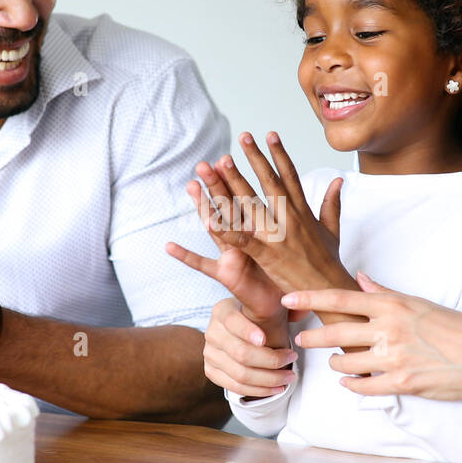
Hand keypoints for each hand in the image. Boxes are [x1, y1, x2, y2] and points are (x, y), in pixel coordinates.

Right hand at [167, 159, 289, 325]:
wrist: (275, 305)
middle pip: (228, 207)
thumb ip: (287, 220)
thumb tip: (292, 197)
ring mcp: (229, 255)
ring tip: (190, 186)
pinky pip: (202, 265)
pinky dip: (186, 256)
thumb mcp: (287, 245)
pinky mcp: (225, 275)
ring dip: (203, 207)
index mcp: (256, 230)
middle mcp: (240, 238)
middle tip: (205, 161)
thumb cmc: (280, 275)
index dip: (236, 179)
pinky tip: (169, 246)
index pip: (245, 199)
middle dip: (217, 184)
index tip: (228, 157)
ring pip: (215, 227)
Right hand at [202, 298, 297, 398]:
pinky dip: (258, 390)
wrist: (243, 331)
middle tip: (292, 359)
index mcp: (222, 310)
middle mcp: (212, 332)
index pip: (232, 321)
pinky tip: (275, 388)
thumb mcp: (264, 306)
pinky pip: (235, 387)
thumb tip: (298, 309)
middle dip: (271, 360)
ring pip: (240, 374)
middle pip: (240, 353)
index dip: (247, 331)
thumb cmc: (259, 317)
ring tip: (288, 377)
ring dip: (269, 379)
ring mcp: (209, 353)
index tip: (264, 339)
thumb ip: (274, 307)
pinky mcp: (211, 371)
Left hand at [210, 132, 351, 295]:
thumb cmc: (328, 261)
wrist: (328, 289)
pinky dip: (226, 229)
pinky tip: (210, 217)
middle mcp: (290, 218)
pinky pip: (242, 239)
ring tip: (221, 163)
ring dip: (235, 182)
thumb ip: (331, 203)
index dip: (279, 154)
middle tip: (242, 137)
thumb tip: (338, 180)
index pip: (290, 176)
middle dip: (254, 158)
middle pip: (269, 182)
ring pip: (252, 204)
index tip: (270, 134)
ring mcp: (278, 235)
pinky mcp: (267, 254)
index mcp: (303, 211)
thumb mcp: (332, 229)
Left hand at [285, 272, 461, 428]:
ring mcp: (394, 358)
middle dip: (313, 336)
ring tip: (337, 361)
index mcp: (392, 305)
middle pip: (335, 331)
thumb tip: (360, 280)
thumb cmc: (455, 329)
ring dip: (336, 363)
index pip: (340, 299)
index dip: (309, 298)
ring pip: (345, 361)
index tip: (288, 298)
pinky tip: (349, 381)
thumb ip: (384, 294)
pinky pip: (362, 386)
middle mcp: (389, 329)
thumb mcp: (418, 304)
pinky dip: (351, 384)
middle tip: (302, 338)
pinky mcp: (400, 383)